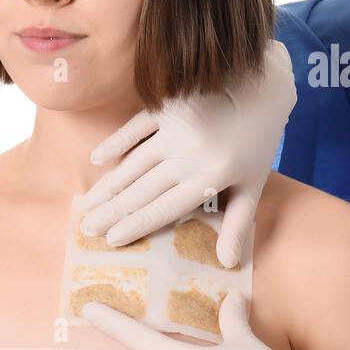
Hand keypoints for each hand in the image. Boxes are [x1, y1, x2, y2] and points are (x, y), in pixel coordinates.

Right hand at [74, 39, 296, 266]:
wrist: (264, 85)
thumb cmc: (259, 140)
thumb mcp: (254, 183)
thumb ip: (237, 223)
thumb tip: (227, 263)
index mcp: (209, 178)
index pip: (165, 208)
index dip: (136, 225)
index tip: (111, 240)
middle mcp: (188, 157)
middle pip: (142, 190)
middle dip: (112, 211)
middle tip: (85, 228)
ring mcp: (175, 131)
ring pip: (133, 164)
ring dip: (108, 185)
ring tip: (87, 204)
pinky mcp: (169, 107)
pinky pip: (136, 127)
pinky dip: (116, 142)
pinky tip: (98, 158)